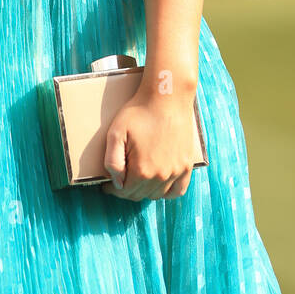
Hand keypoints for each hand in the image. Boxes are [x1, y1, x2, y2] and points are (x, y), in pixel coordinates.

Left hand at [101, 86, 197, 202]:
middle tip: (120, 182)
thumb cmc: (140, 112)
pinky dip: (167, 192)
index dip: (113, 190)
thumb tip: (116, 183)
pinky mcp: (187, 166)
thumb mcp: (116, 133)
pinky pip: (178, 191)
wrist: (167, 98)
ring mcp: (176, 172)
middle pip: (140, 195)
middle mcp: (161, 176)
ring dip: (145, 192)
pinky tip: (159, 185)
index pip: (124, 192)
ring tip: (137, 181)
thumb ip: (112, 162)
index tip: (107, 186)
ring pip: (157, 195)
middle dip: (127, 190)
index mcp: (142, 171)